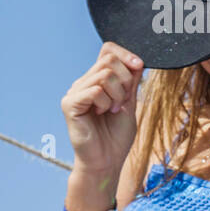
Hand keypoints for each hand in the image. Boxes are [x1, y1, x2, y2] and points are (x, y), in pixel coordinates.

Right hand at [61, 42, 144, 178]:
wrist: (107, 160)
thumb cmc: (117, 136)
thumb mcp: (130, 104)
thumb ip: (131, 83)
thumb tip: (137, 61)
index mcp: (97, 80)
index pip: (107, 50)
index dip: (125, 54)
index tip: (139, 66)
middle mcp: (84, 82)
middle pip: (109, 60)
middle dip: (126, 80)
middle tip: (123, 101)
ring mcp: (75, 92)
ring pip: (104, 74)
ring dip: (118, 94)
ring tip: (113, 110)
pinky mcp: (70, 104)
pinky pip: (95, 90)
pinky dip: (106, 102)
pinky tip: (103, 113)